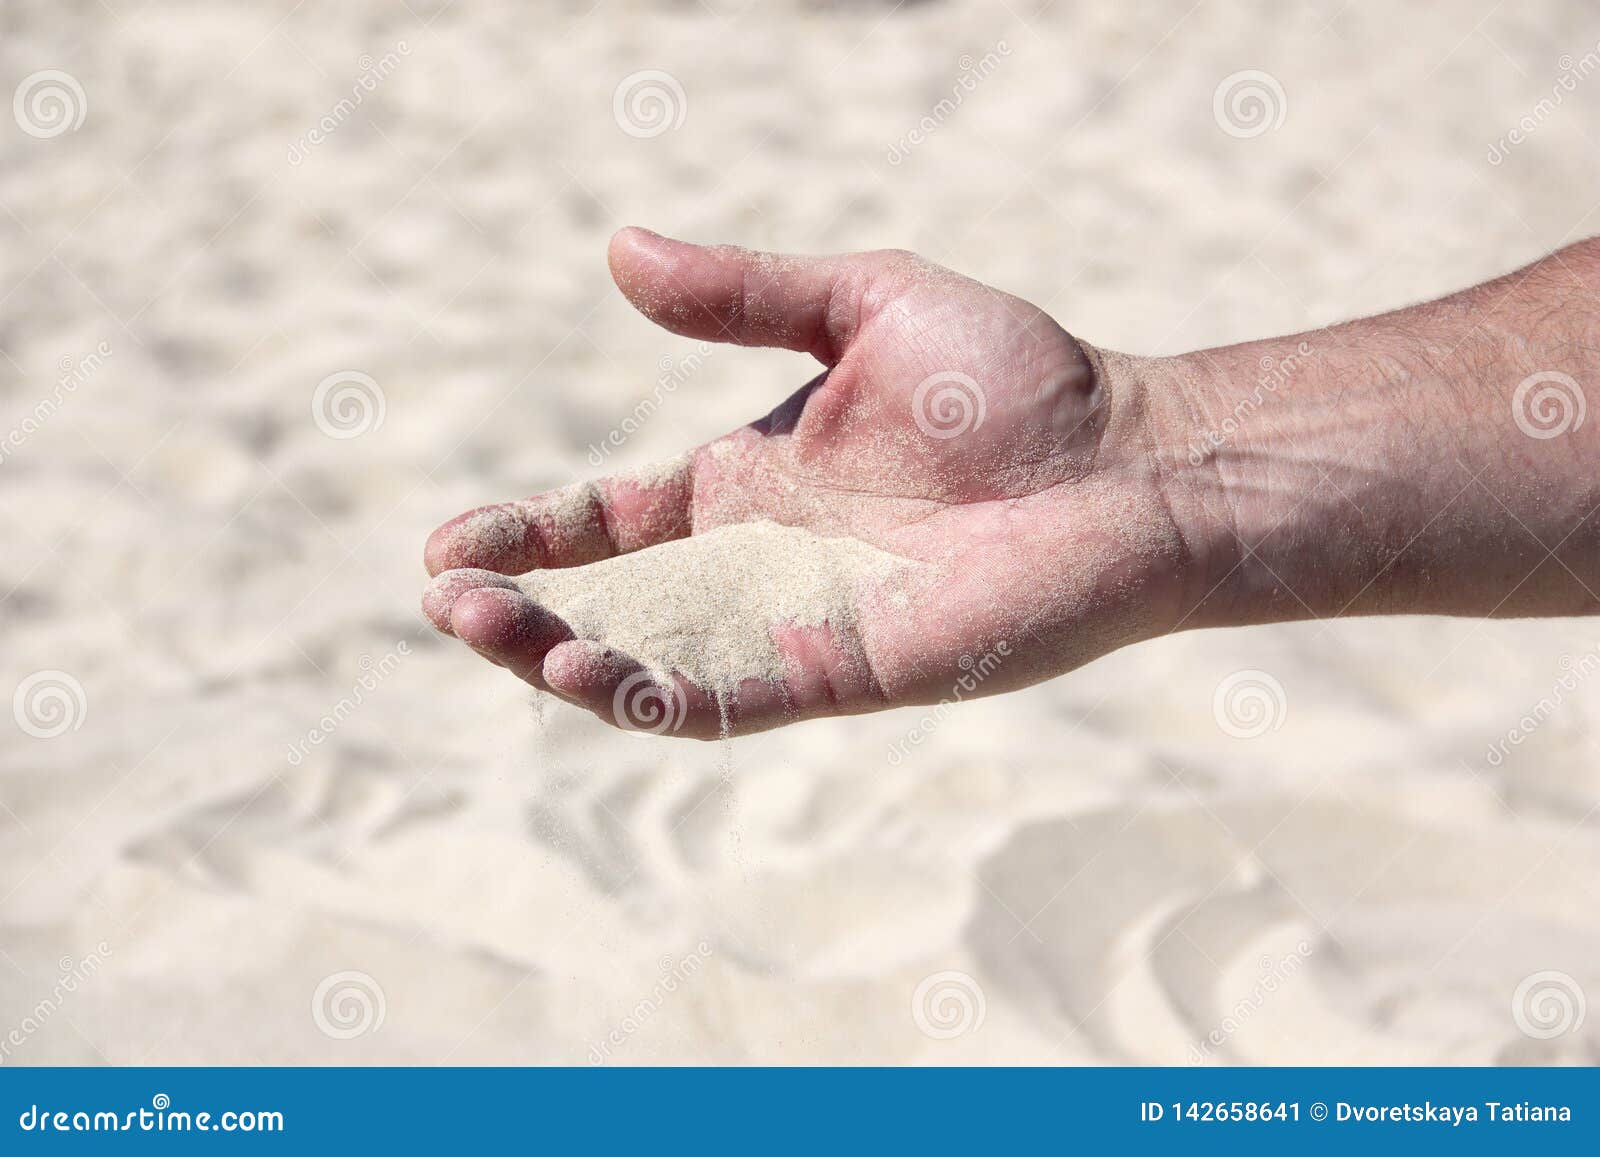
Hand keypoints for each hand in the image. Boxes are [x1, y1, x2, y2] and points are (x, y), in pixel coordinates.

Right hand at [422, 228, 1197, 736]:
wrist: (1130, 457)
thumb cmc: (1016, 377)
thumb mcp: (860, 306)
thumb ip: (743, 292)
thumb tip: (618, 248)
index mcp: (754, 482)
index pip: (615, 519)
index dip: (533, 532)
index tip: (448, 541)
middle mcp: (765, 563)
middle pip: (616, 601)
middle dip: (522, 608)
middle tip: (446, 600)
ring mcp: (802, 624)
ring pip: (658, 660)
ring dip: (567, 659)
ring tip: (490, 632)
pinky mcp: (850, 671)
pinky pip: (734, 698)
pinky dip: (658, 694)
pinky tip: (591, 672)